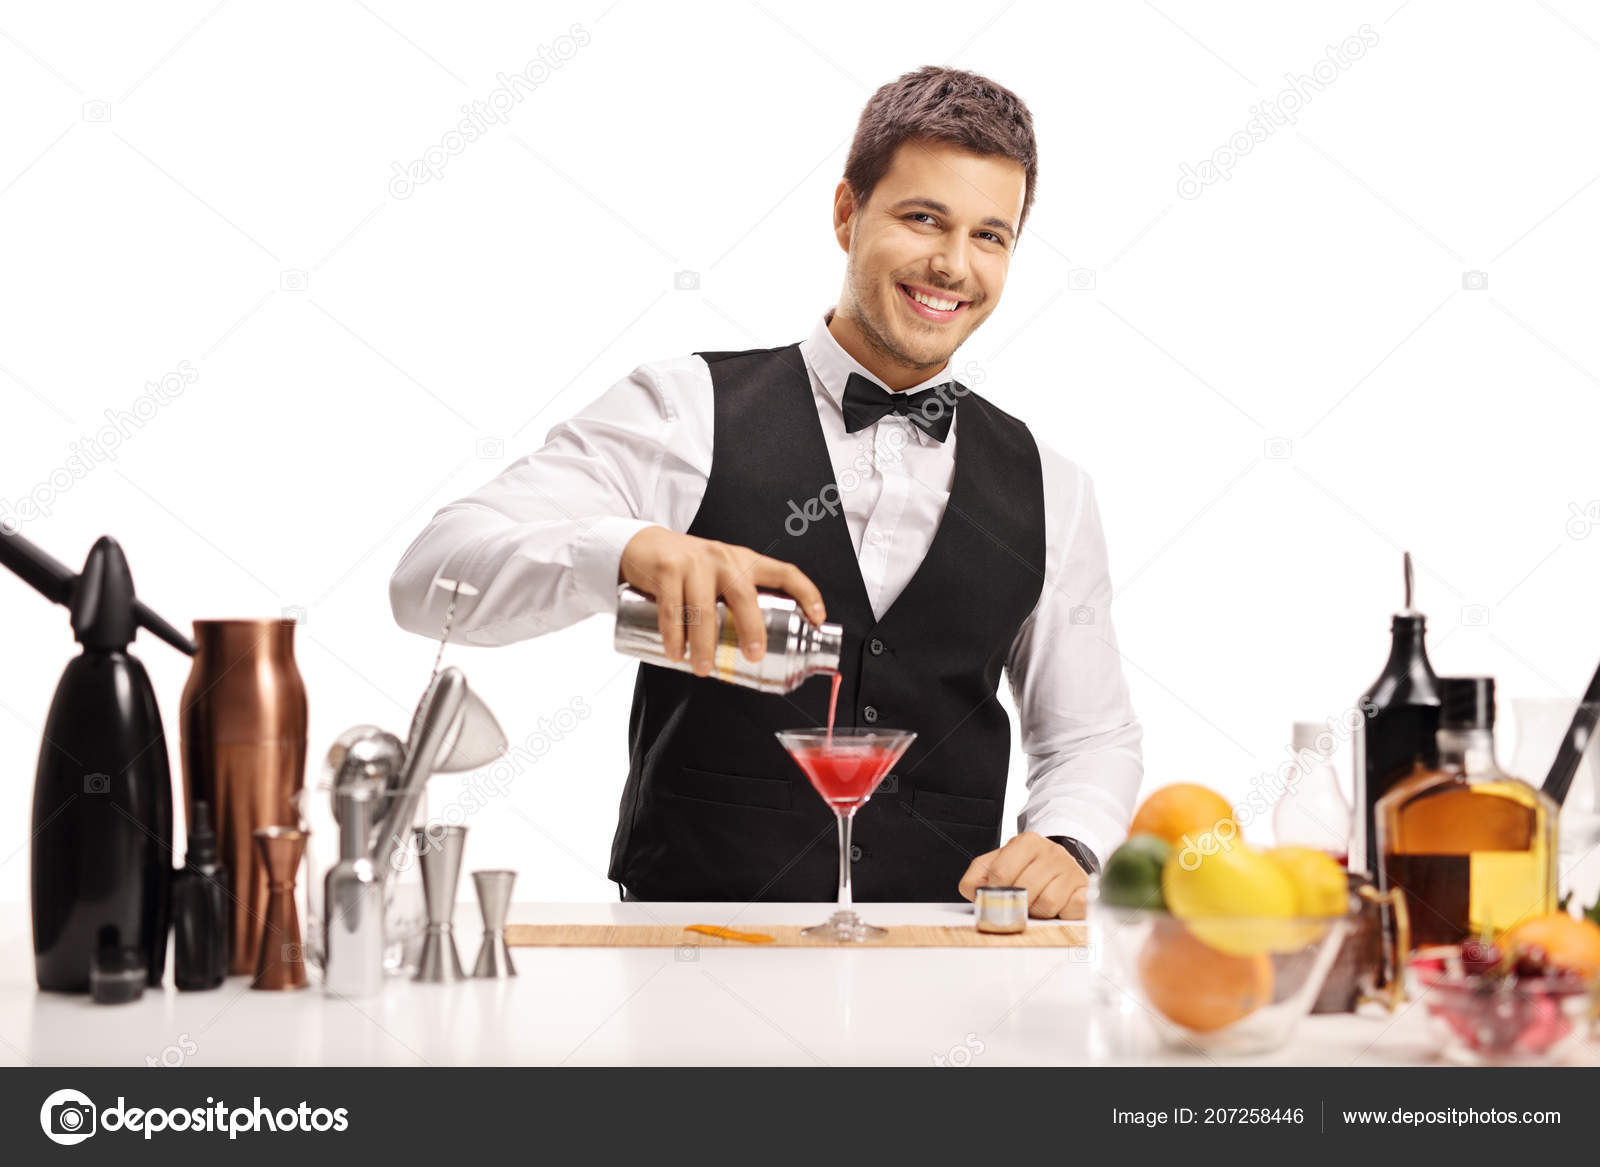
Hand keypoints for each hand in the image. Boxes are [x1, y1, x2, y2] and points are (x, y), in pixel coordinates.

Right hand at [618, 526, 826, 677]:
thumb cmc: (688, 568)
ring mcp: (694, 562)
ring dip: (704, 644)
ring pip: (704, 609)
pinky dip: (674, 635)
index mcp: (744, 561)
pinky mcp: (667, 569)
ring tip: (703, 668)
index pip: (784, 572)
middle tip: (753, 657)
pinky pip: (673, 609)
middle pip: (745, 596)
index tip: (817, 618)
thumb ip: (735, 602)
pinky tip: (676, 653)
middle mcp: (723, 558)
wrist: (644, 546)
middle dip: (752, 629)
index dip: (806, 593)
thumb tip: (751, 649)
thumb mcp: (720, 575)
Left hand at [958, 831, 1090, 919]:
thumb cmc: (1025, 867)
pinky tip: (1058, 907)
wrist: (1058, 863)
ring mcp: (1070, 869)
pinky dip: (1063, 914)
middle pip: (1024, 891)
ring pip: (1046, 904)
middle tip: (1018, 902)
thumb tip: (974, 893)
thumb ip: (977, 877)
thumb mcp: (996, 864)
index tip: (996, 896)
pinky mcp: (1085, 888)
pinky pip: (1073, 908)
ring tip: (1037, 902)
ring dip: (1038, 911)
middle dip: (1017, 904)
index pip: (1000, 873)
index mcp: (1026, 842)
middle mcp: (1051, 851)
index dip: (994, 892)